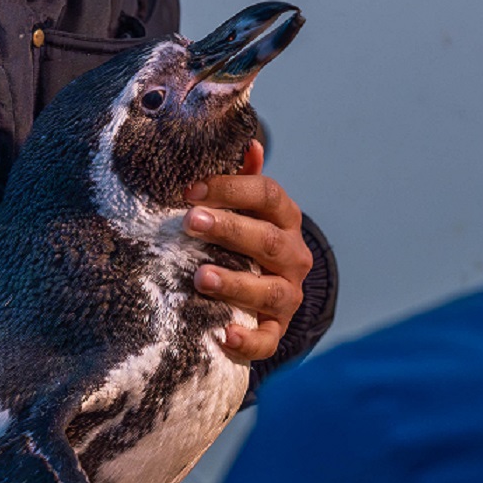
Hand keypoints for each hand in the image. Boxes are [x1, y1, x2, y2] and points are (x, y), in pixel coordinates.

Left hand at [184, 140, 311, 363]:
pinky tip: (223, 334)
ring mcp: (288, 294)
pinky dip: (247, 339)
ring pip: (269, 291)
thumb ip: (243, 178)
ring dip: (235, 283)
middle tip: (190, 221)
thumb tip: (248, 142)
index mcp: (284, 218)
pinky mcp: (277, 329)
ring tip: (200, 277)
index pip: (266, 194)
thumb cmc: (245, 238)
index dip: (230, 189)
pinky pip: (267, 339)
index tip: (189, 189)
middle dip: (228, 229)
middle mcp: (293, 256)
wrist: (270, 293)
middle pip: (266, 240)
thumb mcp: (246, 207)